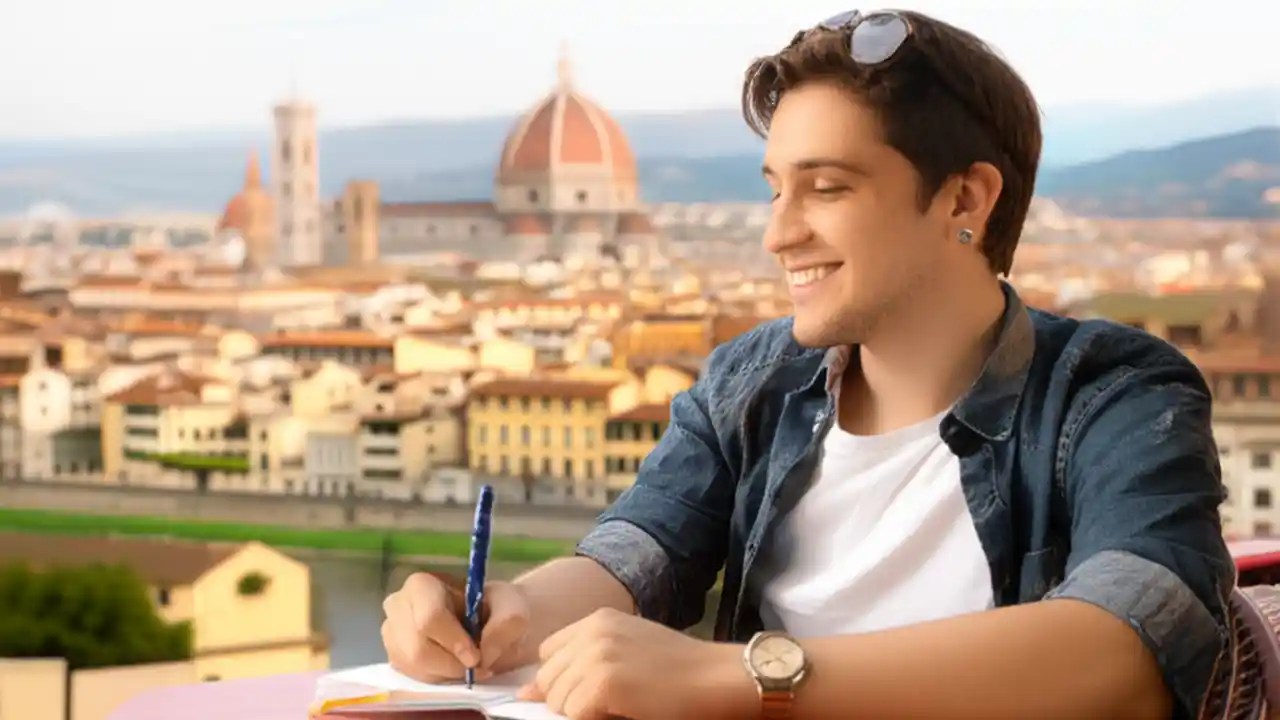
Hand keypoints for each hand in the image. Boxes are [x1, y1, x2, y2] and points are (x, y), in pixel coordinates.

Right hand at [381, 571, 530, 682]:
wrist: (490, 618)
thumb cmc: (497, 607)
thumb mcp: (512, 607)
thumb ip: (506, 624)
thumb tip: (484, 653)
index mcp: (422, 584)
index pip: (429, 618)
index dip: (453, 642)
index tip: (476, 657)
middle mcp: (398, 606)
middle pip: (417, 648)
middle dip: (450, 664)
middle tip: (476, 667)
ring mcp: (392, 633)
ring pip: (413, 666)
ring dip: (445, 673)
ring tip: (468, 666)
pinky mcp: (395, 656)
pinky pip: (412, 677)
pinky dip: (437, 679)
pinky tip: (453, 668)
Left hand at [516, 607, 748, 719]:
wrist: (715, 677)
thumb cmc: (679, 668)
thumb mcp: (627, 648)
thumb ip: (583, 661)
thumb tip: (528, 693)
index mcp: (597, 620)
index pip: (549, 652)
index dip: (561, 677)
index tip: (582, 692)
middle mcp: (592, 632)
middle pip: (548, 678)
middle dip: (567, 697)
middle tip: (605, 703)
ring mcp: (596, 657)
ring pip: (558, 699)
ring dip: (580, 711)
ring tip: (616, 706)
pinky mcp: (604, 684)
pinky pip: (574, 713)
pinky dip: (591, 719)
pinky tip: (621, 711)